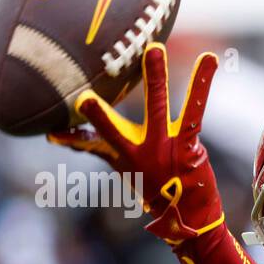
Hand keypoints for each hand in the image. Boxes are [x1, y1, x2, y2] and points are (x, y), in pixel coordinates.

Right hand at [49, 43, 223, 245]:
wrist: (191, 215)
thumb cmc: (153, 185)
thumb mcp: (121, 166)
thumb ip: (92, 144)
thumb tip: (53, 133)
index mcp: (122, 155)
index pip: (93, 143)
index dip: (74, 138)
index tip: (54, 132)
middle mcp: (142, 151)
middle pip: (116, 129)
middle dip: (100, 114)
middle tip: (84, 98)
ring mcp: (166, 145)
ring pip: (157, 108)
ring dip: (155, 79)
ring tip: (153, 48)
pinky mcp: (190, 143)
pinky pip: (195, 108)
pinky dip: (201, 82)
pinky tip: (210, 59)